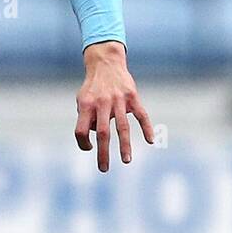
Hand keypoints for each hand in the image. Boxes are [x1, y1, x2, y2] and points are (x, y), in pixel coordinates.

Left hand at [75, 41, 153, 171]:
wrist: (105, 63)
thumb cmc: (92, 88)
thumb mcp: (82, 100)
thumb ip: (86, 119)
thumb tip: (96, 138)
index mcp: (86, 105)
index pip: (81, 130)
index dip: (83, 143)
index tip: (89, 148)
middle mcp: (102, 103)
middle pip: (102, 133)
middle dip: (103, 153)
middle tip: (104, 169)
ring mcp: (118, 100)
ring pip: (122, 127)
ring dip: (124, 146)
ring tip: (126, 161)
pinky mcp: (132, 97)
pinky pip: (141, 115)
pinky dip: (147, 128)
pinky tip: (150, 140)